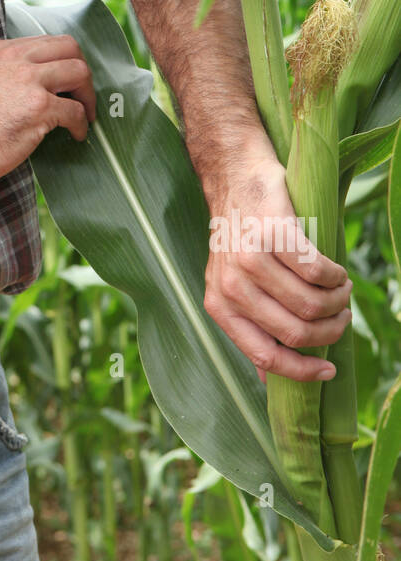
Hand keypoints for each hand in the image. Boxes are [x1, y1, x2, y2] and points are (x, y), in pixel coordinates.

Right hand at [0, 34, 95, 188]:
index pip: (48, 42)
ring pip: (80, 72)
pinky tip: (75, 134)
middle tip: (82, 95)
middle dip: (82, 72)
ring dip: (87, 96)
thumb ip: (12, 70)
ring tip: (84, 114)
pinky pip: (76, 110)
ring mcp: (29, 80)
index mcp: (3, 49)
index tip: (67, 82)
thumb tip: (46, 78)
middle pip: (70, 48)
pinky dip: (81, 124)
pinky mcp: (40, 106)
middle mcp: (16, 57)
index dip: (65, 61)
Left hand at [202, 140, 351, 382]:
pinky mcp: (274, 234)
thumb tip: (271, 381)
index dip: (302, 371)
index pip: (264, 355)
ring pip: (311, 303)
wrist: (235, 179)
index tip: (328, 370)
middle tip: (341, 318)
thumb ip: (250, 327)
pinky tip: (337, 272)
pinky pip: (318, 271)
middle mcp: (231, 286)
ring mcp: (250, 259)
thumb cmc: (241, 237)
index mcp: (219, 307)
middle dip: (329, 331)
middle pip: (296, 331)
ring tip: (341, 292)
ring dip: (337, 302)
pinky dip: (335, 276)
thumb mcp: (232, 284)